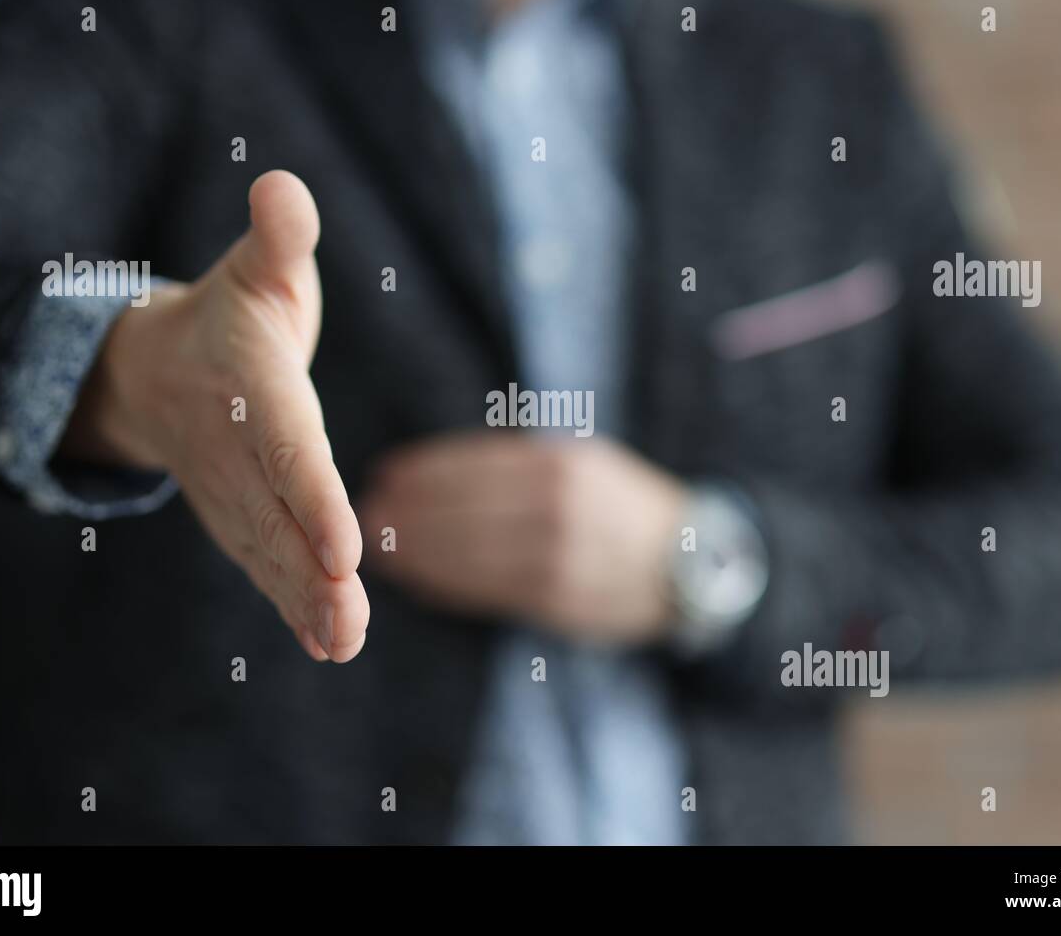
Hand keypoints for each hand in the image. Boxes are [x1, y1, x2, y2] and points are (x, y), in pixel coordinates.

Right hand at [63, 171, 367, 661]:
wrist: (157, 374)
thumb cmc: (230, 316)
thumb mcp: (258, 269)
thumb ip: (279, 238)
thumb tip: (282, 186)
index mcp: (252, 390)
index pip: (285, 450)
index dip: (312, 498)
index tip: (344, 548)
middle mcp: (239, 451)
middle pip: (279, 518)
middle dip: (311, 572)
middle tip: (349, 620)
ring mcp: (236, 494)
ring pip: (272, 553)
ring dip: (306, 602)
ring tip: (344, 644)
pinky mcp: (241, 520)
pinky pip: (268, 565)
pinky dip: (294, 604)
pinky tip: (332, 643)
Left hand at [359, 432, 686, 644]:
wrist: (691, 562)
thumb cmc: (622, 506)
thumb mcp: (585, 461)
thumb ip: (520, 462)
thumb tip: (435, 472)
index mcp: (562, 462)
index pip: (474, 464)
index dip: (425, 471)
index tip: (386, 473)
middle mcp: (557, 506)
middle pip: (462, 508)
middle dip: (410, 510)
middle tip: (369, 511)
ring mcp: (557, 556)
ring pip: (466, 551)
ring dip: (417, 550)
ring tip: (382, 547)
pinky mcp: (555, 599)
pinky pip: (484, 589)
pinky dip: (443, 582)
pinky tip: (416, 575)